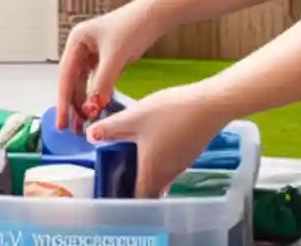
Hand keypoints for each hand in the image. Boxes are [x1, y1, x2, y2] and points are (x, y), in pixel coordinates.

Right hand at [56, 3, 162, 131]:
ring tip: (85, 123)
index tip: (62, 120)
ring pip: (84, 84)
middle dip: (72, 105)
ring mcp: (93, 54)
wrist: (155, 15)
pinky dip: (98, 95)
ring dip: (85, 102)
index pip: (66, 76)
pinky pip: (97, 82)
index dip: (63, 100)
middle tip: (71, 128)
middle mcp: (81, 48)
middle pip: (72, 82)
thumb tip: (93, 107)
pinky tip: (98, 110)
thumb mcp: (115, 56)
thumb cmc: (132, 28)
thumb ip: (102, 82)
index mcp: (76, 41)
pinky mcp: (106, 59)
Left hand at [87, 83, 231, 197]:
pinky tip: (147, 141)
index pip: (138, 197)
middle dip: (131, 181)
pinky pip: (167, 162)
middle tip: (113, 168)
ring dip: (143, 168)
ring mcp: (181, 164)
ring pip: (158, 174)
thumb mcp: (132, 119)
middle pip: (148, 187)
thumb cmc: (169, 114)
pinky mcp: (189, 152)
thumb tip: (89, 137)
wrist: (211, 104)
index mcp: (152, 173)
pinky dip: (155, 158)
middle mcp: (168, 174)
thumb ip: (109, 130)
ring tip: (125, 152)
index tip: (110, 188)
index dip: (124, 196)